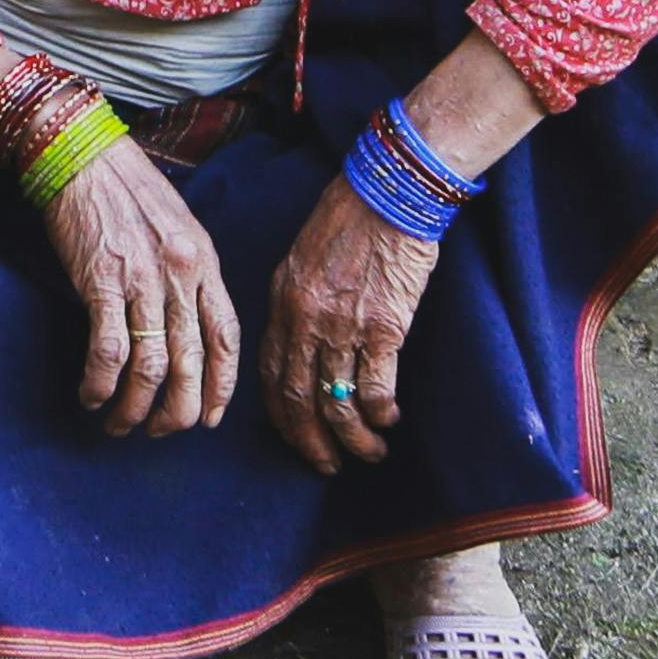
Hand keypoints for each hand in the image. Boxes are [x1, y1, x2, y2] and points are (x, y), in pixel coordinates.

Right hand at [39, 142, 240, 438]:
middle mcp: (181, 273)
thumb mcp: (176, 226)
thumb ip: (188, 273)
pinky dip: (101, 385)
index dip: (221, 386)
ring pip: (151, 367)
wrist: (80, 152)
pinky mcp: (100, 281)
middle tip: (160, 431)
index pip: (225, 337)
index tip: (210, 417)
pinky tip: (91, 397)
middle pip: (192, 363)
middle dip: (178, 411)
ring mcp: (142, 278)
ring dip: (135, 408)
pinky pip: (109, 350)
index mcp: (204, 261)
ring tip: (120, 425)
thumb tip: (185, 325)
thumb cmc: (125, 188)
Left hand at [259, 179, 439, 475]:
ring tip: (367, 454)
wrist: (388, 193)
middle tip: (326, 465)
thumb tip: (302, 345)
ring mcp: (341, 327)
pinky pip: (374, 388)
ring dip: (352, 439)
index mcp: (282, 303)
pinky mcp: (382, 328)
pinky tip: (388, 421)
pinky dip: (379, 413)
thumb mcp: (303, 260)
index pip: (269, 373)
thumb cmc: (350, 220)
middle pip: (297, 399)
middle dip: (310, 441)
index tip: (294, 437)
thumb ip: (298, 304)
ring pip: (336, 403)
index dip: (281, 414)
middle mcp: (304, 321)